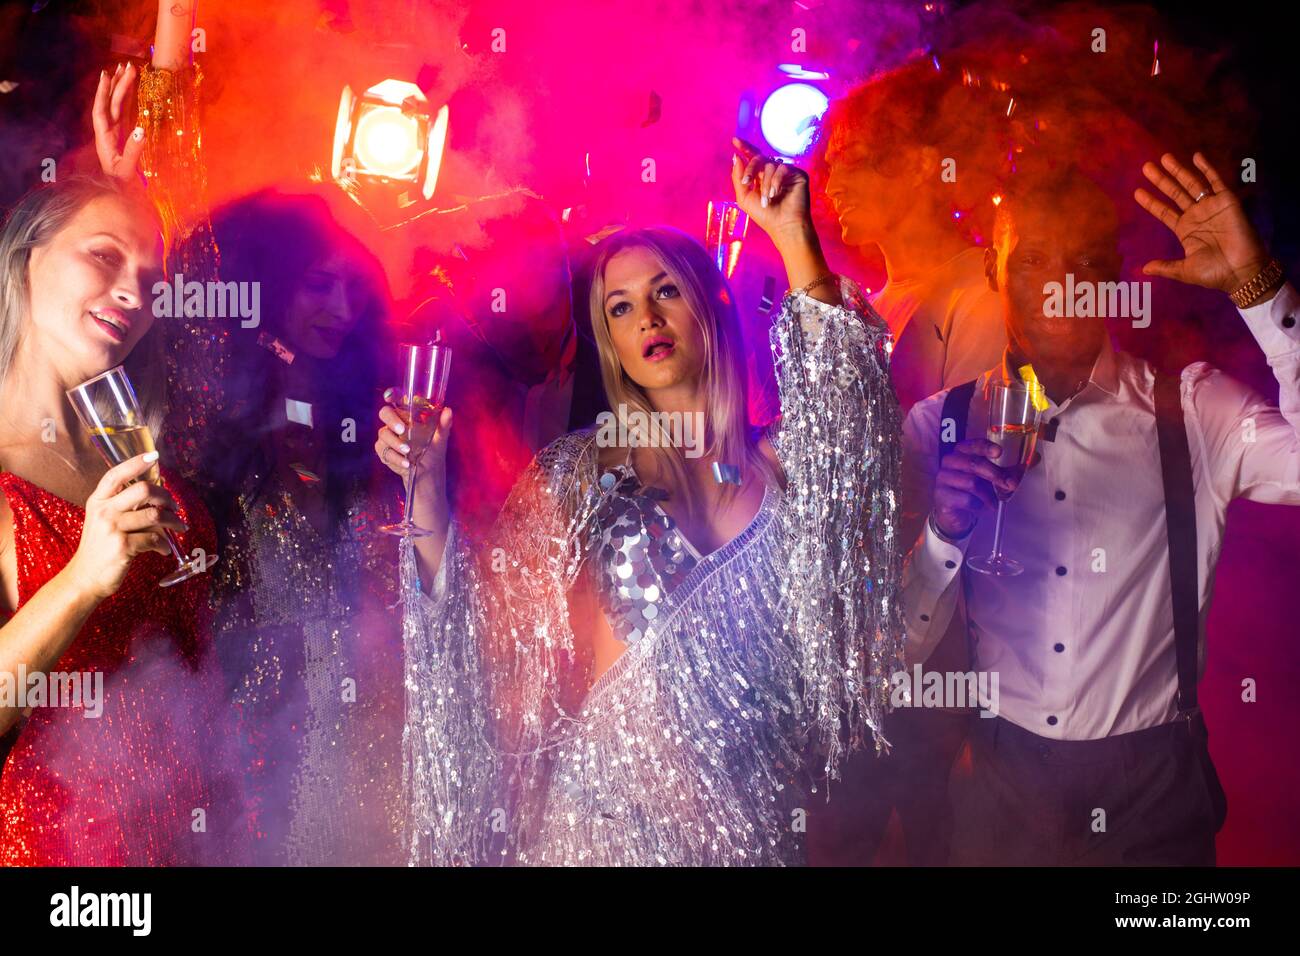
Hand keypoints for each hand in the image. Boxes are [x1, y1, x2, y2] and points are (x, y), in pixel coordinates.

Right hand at [63, 453, 186, 600]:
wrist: (85, 578)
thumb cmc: (101, 547)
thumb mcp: (103, 520)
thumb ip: (123, 505)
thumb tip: (156, 493)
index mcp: (98, 501)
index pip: (117, 474)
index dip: (136, 463)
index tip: (154, 456)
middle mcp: (103, 511)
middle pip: (143, 490)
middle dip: (167, 497)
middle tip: (175, 507)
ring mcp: (112, 528)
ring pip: (155, 515)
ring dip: (174, 522)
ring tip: (179, 528)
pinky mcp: (123, 546)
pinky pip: (155, 539)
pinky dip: (165, 545)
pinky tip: (164, 550)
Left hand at [92, 62, 144, 183]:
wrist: (122, 194)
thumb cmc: (122, 184)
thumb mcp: (126, 170)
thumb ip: (133, 151)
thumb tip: (142, 129)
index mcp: (104, 138)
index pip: (101, 110)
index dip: (103, 92)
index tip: (107, 75)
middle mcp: (108, 132)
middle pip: (112, 103)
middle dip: (118, 84)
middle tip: (127, 65)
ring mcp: (117, 133)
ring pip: (119, 105)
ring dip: (123, 88)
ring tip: (129, 70)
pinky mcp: (125, 136)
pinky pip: (127, 113)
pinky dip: (130, 100)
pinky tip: (134, 89)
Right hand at [376, 391, 452, 497]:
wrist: (427, 473)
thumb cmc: (434, 451)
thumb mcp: (440, 438)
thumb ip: (444, 424)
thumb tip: (448, 410)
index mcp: (408, 415)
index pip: (397, 400)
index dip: (392, 394)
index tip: (390, 396)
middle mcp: (396, 422)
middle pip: (385, 413)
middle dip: (392, 420)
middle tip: (403, 430)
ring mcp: (388, 436)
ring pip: (383, 433)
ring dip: (396, 443)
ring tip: (408, 452)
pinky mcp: (384, 450)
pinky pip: (383, 450)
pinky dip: (395, 458)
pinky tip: (406, 463)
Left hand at [731, 136, 814, 253]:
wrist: (783, 227)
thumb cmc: (764, 216)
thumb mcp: (744, 197)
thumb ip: (738, 178)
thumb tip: (735, 156)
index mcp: (761, 176)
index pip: (753, 157)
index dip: (744, 148)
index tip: (734, 140)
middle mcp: (773, 172)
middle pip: (760, 157)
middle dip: (751, 169)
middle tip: (746, 183)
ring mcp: (786, 172)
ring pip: (770, 165)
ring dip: (765, 184)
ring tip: (767, 200)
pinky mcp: (798, 174)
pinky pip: (783, 168)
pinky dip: (776, 181)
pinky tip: (775, 194)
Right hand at [932, 439, 1020, 539]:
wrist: (956, 513)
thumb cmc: (973, 491)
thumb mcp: (990, 478)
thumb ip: (1007, 470)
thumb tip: (1032, 462)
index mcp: (961, 452)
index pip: (973, 445)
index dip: (986, 447)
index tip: (999, 452)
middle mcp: (949, 462)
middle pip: (974, 464)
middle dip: (995, 475)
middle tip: (1009, 485)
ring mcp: (943, 478)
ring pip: (971, 483)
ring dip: (987, 495)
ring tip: (992, 501)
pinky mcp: (941, 495)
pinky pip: (966, 499)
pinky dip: (978, 505)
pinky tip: (979, 506)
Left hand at [1134, 152, 1270, 294]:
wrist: (1242, 271)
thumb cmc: (1215, 273)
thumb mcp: (1184, 271)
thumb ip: (1165, 267)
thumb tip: (1143, 269)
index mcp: (1185, 230)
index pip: (1164, 212)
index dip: (1151, 202)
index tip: (1136, 192)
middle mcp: (1197, 215)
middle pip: (1175, 193)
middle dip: (1161, 180)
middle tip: (1146, 167)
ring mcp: (1211, 207)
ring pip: (1191, 184)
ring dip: (1179, 170)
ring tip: (1164, 157)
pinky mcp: (1227, 201)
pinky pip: (1216, 181)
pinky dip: (1207, 168)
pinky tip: (1196, 156)